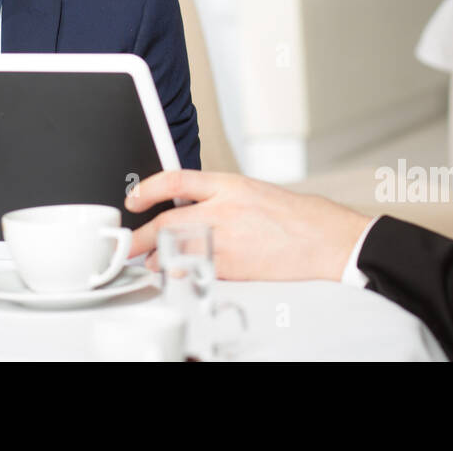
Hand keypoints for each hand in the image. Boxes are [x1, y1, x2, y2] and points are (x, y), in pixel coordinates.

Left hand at [125, 170, 371, 281]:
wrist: (324, 238)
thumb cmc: (293, 216)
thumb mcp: (251, 191)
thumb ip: (218, 195)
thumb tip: (186, 203)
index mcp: (229, 184)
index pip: (177, 179)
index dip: (148, 188)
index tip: (134, 199)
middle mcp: (225, 209)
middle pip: (168, 219)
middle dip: (141, 234)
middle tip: (128, 242)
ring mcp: (228, 238)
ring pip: (176, 247)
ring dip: (157, 256)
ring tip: (150, 260)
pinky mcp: (235, 265)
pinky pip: (196, 269)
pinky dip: (180, 271)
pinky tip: (175, 272)